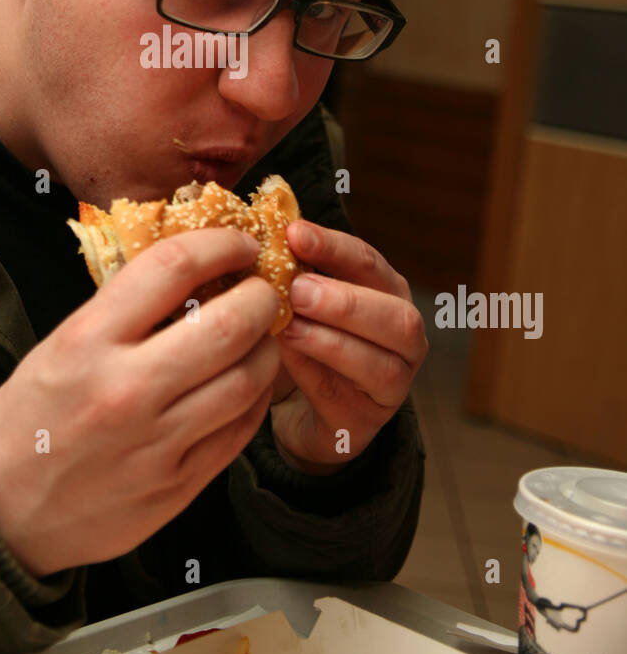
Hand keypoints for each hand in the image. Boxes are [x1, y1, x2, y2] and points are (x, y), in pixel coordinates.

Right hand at [0, 227, 279, 576]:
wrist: (3, 509)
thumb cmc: (33, 414)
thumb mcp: (62, 343)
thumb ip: (126, 309)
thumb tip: (199, 270)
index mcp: (89, 340)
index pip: (173, 267)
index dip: (220, 245)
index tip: (239, 244)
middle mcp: (127, 389)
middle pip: (229, 324)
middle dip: (261, 297)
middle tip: (263, 291)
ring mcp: (157, 443)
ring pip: (248, 380)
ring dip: (266, 349)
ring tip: (260, 338)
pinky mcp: (177, 485)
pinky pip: (240, 430)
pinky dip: (254, 399)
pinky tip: (246, 384)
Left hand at [268, 221, 427, 471]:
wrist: (298, 405)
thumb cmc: (301, 336)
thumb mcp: (298, 299)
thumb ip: (290, 271)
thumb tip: (252, 234)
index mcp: (386, 291)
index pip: (367, 261)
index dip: (332, 246)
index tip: (292, 233)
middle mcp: (402, 334)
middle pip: (396, 315)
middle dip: (344, 301)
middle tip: (296, 290)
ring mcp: (393, 382)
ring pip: (381, 363)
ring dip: (331, 341)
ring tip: (289, 327)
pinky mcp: (365, 420)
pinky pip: (347, 397)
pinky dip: (314, 374)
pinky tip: (284, 358)